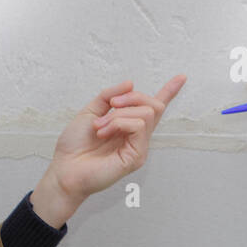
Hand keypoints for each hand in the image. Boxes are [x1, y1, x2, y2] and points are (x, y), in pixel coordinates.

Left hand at [31, 74, 186, 225]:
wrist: (64, 169)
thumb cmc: (74, 146)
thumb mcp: (90, 112)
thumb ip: (108, 96)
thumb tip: (131, 83)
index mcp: (128, 126)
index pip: (153, 108)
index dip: (169, 91)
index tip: (181, 77)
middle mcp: (137, 136)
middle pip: (153, 105)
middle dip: (132, 97)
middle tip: (110, 106)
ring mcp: (139, 147)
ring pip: (146, 113)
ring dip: (119, 114)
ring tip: (100, 127)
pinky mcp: (137, 156)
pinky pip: (138, 126)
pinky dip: (119, 123)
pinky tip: (104, 132)